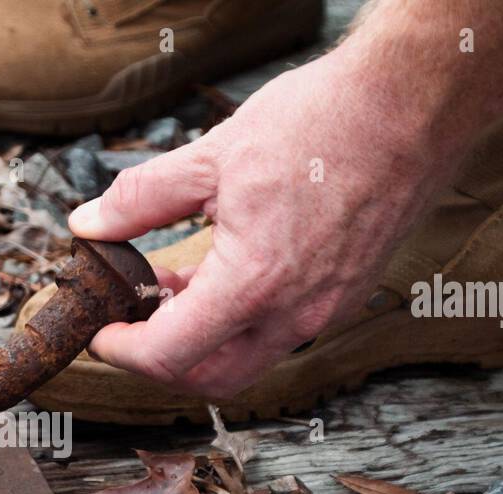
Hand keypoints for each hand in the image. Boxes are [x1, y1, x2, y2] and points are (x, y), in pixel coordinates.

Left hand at [68, 47, 450, 398]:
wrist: (411, 106)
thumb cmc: (323, 124)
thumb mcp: (211, 156)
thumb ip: (140, 200)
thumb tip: (90, 225)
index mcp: (254, 284)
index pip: (168, 356)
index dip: (121, 351)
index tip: (101, 330)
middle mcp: (294, 314)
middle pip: (209, 379)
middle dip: (160, 362)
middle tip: (131, 324)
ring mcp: (325, 311)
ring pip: (246, 360)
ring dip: (201, 342)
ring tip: (172, 289)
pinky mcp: (342, 298)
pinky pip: (278, 333)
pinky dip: (238, 321)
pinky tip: (220, 274)